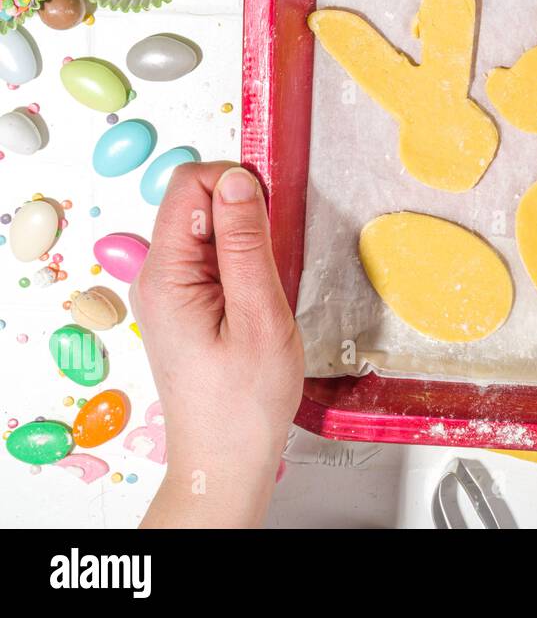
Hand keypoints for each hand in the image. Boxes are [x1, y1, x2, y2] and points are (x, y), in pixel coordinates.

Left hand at [131, 162, 303, 527]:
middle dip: (245, 213)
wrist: (226, 459)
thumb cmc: (245, 400)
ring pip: (209, 230)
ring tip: (269, 286)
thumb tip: (238, 180)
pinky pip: (212, 258)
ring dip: (247, 241)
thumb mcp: (259, 315)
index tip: (273, 214)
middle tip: (276, 259)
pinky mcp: (186, 305)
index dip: (236, 183)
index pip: (189, 185)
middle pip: (198, 203)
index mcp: (167, 274)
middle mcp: (158, 275)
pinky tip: (261, 297)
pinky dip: (243, 263)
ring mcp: (170, 291)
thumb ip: (245, 244)